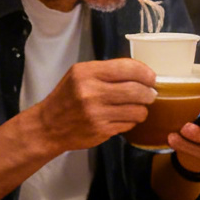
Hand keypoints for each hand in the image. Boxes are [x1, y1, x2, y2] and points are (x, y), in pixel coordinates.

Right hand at [32, 59, 155, 152]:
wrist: (48, 126)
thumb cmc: (67, 97)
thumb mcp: (79, 75)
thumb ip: (106, 71)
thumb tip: (141, 72)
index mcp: (86, 73)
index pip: (127, 68)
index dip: (145, 73)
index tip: (151, 77)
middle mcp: (91, 92)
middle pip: (136, 90)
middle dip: (149, 92)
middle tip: (151, 93)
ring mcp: (96, 114)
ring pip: (137, 110)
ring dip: (143, 109)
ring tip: (138, 107)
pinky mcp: (101, 131)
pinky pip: (128, 124)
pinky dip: (131, 121)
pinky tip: (124, 118)